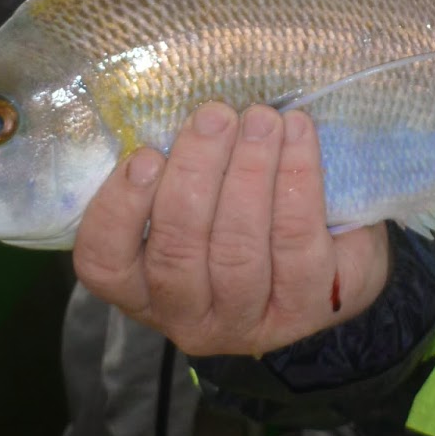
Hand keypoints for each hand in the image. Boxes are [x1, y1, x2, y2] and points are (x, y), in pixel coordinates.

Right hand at [73, 103, 390, 357]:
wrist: (330, 251)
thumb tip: (173, 112)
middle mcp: (186, 317)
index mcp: (140, 288)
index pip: (105, 263)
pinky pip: (297, 245)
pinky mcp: (306, 311)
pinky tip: (297, 136)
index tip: (145, 154)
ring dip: (249, 174)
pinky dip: (297, 182)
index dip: (119, 210)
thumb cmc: (244, 208)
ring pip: (237, 251)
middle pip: (177, 252)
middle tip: (214, 115)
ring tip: (261, 119)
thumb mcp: (199, 192)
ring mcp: (247, 323)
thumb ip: (174, 166)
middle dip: (196, 174)